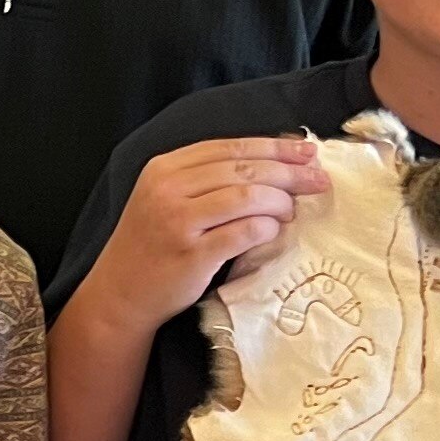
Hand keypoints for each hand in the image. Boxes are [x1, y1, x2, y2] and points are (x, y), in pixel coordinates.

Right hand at [85, 135, 329, 330]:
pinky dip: (268, 228)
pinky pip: (246, 231)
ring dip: (281, 201)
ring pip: (248, 196)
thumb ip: (207, 178)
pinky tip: (274, 230)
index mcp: (164, 168)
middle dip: (289, 171)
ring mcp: (179, 221)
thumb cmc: (151, 244)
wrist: (120, 293)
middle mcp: (168, 189)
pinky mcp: (193, 254)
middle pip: (244, 169)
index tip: (307, 152)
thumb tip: (275, 159)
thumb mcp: (166, 197)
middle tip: (318, 180)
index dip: (274, 147)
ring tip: (293, 210)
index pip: (231, 147)